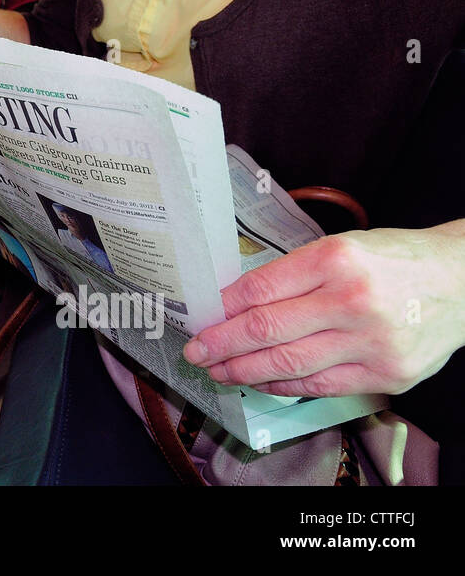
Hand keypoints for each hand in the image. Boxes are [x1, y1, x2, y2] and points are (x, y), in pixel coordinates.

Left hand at [183, 224, 464, 396]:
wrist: (460, 281)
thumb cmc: (392, 260)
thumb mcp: (340, 248)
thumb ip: (291, 274)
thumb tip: (234, 301)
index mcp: (335, 259)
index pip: (260, 288)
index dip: (223, 307)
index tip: (200, 316)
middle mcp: (353, 300)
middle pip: (267, 329)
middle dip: (222, 344)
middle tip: (195, 350)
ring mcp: (372, 341)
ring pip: (289, 363)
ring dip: (244, 370)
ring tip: (219, 370)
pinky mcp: (387, 373)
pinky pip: (320, 385)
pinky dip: (284, 384)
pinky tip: (260, 381)